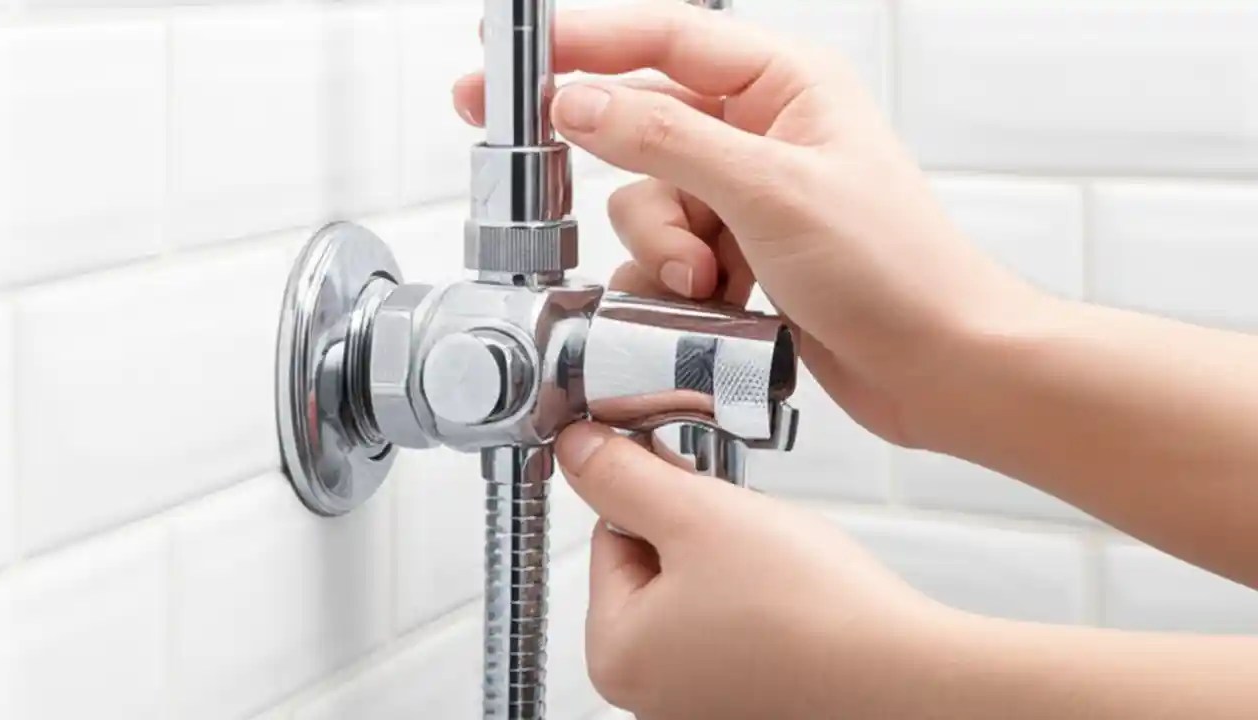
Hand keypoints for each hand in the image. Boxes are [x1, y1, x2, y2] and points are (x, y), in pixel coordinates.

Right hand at [455, 2, 1044, 447]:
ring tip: (704, 278)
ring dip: (660, 243)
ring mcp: (750, 197)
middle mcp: (763, 132)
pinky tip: (713, 301)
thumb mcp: (770, 191)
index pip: (663, 38)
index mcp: (785, 84)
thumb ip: (665, 139)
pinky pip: (667, 252)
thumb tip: (580, 102)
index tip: (515, 59)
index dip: (581, 42)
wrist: (939, 368)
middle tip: (534, 144)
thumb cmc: (897, 271)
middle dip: (607, 157)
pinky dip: (672, 279)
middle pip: (643, 121)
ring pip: (649, 199)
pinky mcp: (742, 254)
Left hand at [554, 422, 948, 718]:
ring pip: (700, 591)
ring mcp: (702, 701)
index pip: (610, 535)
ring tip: (781, 568)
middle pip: (654, 566)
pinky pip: (739, 626)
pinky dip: (762, 601)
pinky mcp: (753, 700)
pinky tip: (797, 601)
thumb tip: (577, 449)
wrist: (908, 676)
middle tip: (749, 533)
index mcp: (617, 655)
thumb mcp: (697, 514)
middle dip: (700, 533)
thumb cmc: (811, 611)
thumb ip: (622, 475)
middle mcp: (649, 693)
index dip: (660, 496)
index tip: (701, 486)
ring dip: (733, 562)